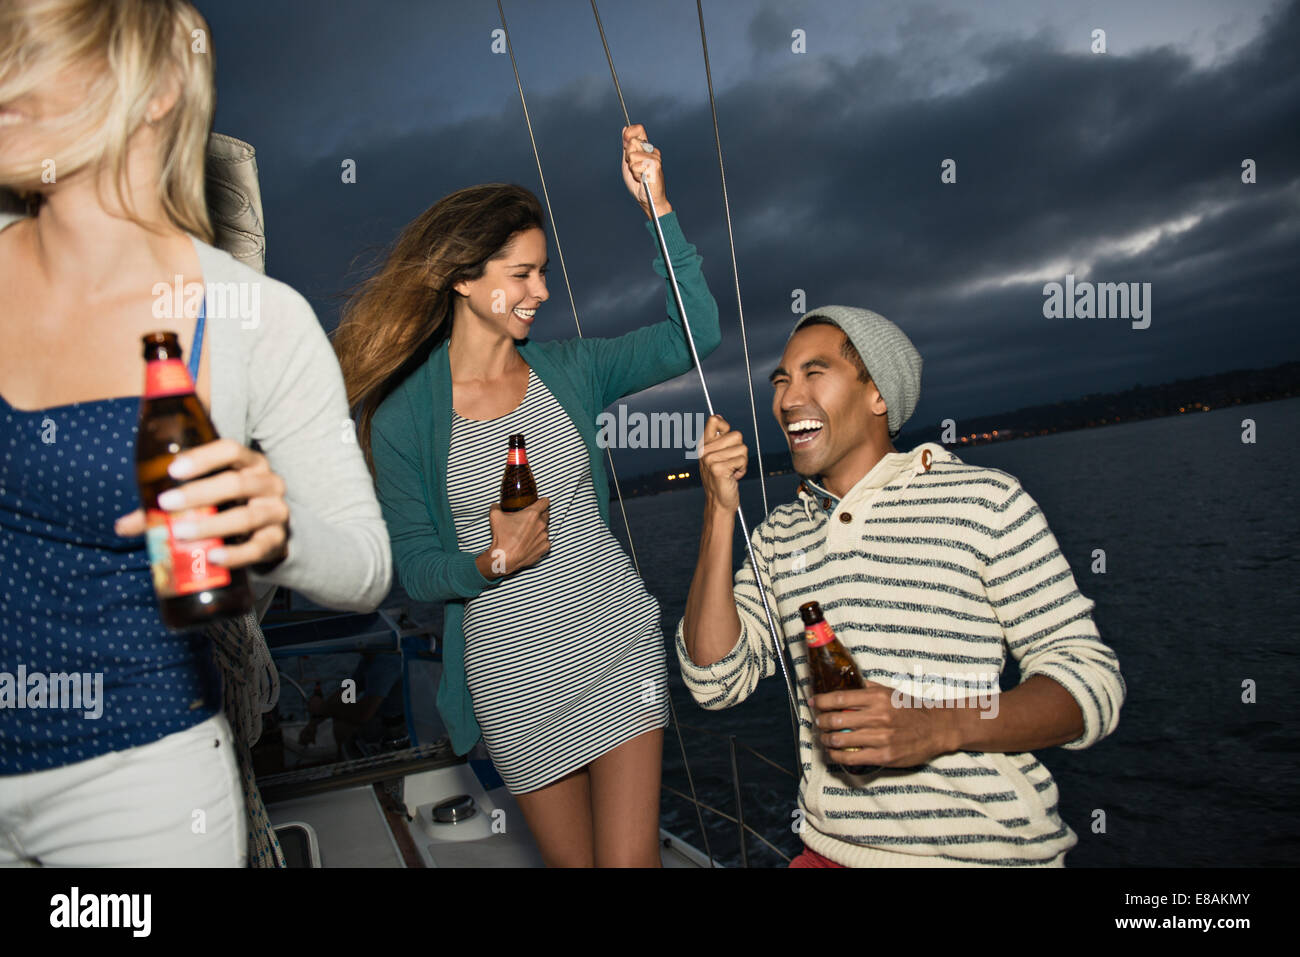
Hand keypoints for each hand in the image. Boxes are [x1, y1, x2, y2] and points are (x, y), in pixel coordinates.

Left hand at [114, 438, 290, 569]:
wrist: (265, 534)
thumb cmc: (227, 507)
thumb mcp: (203, 499)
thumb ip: (166, 508)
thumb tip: (122, 526)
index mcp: (249, 463)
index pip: (230, 450)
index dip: (203, 458)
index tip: (173, 470)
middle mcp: (268, 483)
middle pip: (237, 482)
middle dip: (199, 493)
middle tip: (166, 503)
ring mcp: (276, 512)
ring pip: (247, 516)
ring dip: (212, 524)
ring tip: (180, 533)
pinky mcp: (278, 541)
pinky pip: (258, 548)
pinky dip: (236, 554)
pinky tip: (213, 556)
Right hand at [484, 497, 550, 574]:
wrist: (504, 558)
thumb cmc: (502, 538)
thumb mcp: (495, 517)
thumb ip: (496, 507)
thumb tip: (496, 505)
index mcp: (532, 514)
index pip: (545, 502)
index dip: (542, 501)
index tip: (540, 502)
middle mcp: (541, 524)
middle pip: (546, 515)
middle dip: (540, 515)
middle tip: (530, 519)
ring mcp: (544, 536)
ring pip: (545, 528)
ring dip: (539, 528)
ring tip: (527, 532)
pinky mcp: (544, 547)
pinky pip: (545, 541)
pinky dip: (539, 540)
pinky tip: (530, 542)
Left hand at [622, 123, 670, 217]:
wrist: (648, 199)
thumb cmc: (639, 183)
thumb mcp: (628, 162)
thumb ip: (627, 147)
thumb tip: (625, 129)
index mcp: (646, 148)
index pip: (638, 129)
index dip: (629, 132)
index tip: (625, 143)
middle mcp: (652, 150)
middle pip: (632, 142)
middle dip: (628, 157)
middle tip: (634, 168)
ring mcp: (655, 157)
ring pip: (632, 155)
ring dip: (632, 168)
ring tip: (639, 175)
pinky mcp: (655, 165)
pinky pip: (636, 165)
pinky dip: (636, 174)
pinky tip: (642, 179)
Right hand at [697, 414, 745, 513]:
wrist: (719, 502)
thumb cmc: (721, 478)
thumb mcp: (717, 455)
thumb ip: (718, 437)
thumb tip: (719, 416)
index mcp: (704, 444)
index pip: (714, 420)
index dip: (726, 426)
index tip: (726, 442)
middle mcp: (704, 450)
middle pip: (737, 435)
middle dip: (740, 450)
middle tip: (731, 463)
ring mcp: (710, 459)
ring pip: (742, 448)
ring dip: (742, 461)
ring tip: (732, 470)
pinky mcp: (718, 468)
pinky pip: (742, 460)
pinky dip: (742, 469)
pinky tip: (733, 476)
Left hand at [811, 683, 958, 767]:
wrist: (937, 728)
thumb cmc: (910, 709)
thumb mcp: (889, 692)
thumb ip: (867, 688)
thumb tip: (844, 681)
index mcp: (877, 697)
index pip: (840, 698)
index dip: (821, 701)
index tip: (812, 702)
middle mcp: (878, 716)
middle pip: (836, 719)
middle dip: (821, 722)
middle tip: (817, 723)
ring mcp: (881, 737)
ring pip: (841, 739)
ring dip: (826, 740)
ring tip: (823, 738)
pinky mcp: (884, 755)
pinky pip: (852, 757)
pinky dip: (837, 756)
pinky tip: (834, 753)